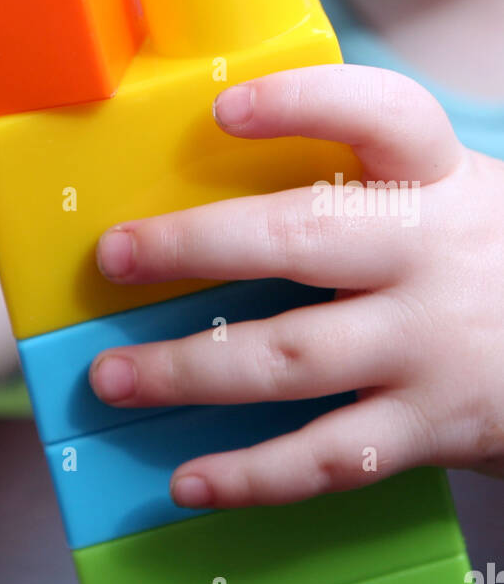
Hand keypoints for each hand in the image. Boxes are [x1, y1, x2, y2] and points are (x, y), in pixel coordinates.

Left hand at [89, 64, 503, 507]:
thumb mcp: (440, 194)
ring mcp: (429, 343)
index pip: (380, 115)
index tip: (225, 108)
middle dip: (196, 246)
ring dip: (191, 370)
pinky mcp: (430, 425)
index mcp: (433, 175)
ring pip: (294, 356)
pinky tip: (192, 478)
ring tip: (114, 377)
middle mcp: (431, 252)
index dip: (302, 105)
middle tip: (115, 255)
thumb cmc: (475, 257)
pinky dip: (254, 476)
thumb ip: (355, 181)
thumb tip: (206, 179)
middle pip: (303, 238)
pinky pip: (330, 456)